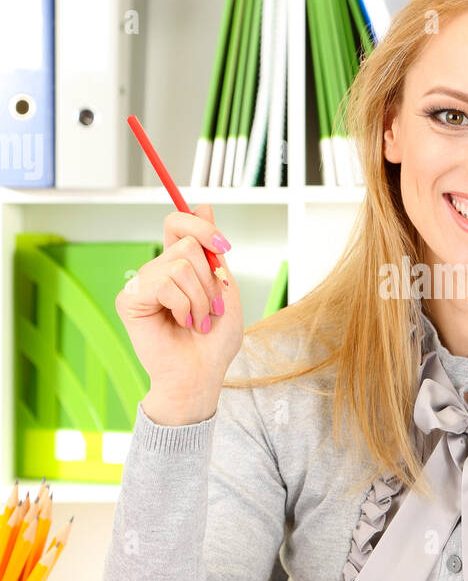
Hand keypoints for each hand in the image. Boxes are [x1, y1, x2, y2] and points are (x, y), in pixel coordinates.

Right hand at [115, 203, 243, 421]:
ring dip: (200, 298)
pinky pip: (164, 283)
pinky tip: (180, 323)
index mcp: (179, 264)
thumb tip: (204, 205)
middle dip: (210, 278)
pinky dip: (183, 306)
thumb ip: (213, 251)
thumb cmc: (214, 340)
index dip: (202, 226)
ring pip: (180, 264)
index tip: (223, 247)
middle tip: (211, 308)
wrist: (201, 375)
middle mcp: (158, 269)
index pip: (180, 223)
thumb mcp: (224, 288)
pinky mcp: (129, 298)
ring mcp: (142, 282)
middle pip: (186, 242)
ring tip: (197, 321)